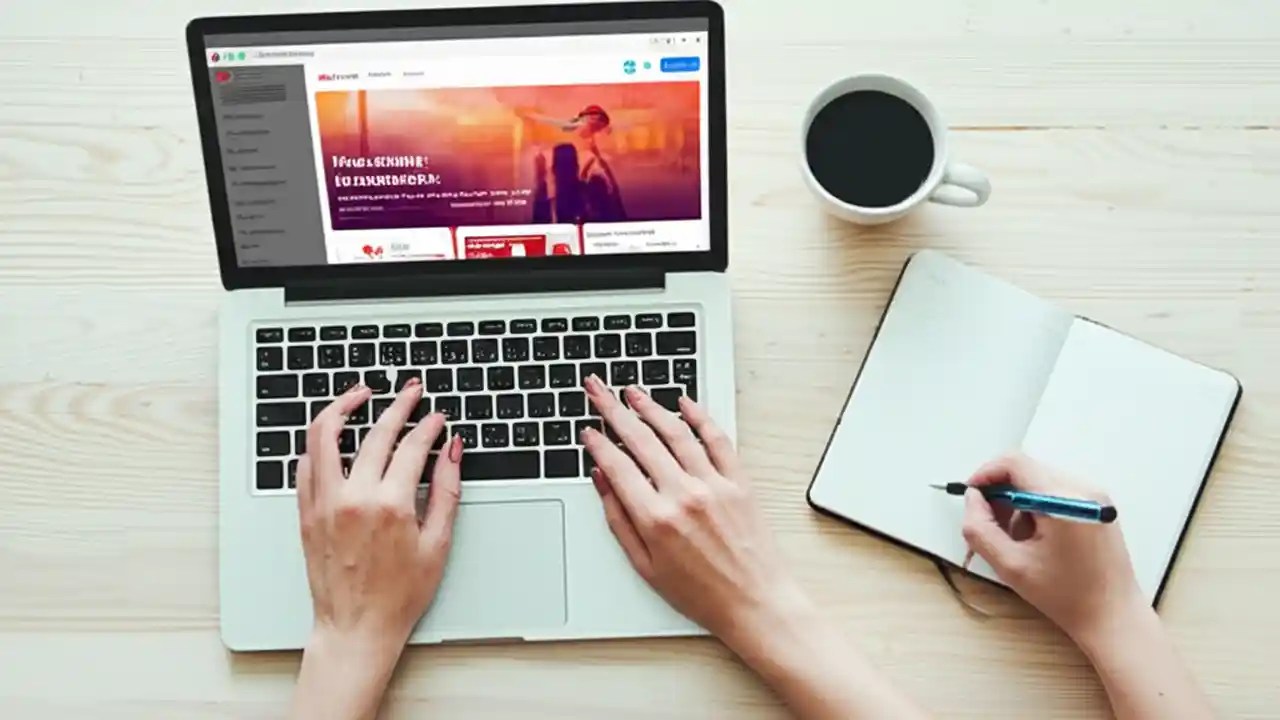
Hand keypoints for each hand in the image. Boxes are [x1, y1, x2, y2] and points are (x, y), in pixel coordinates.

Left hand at [298, 379, 463, 651]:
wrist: (356, 628)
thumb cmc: (399, 595)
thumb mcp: (437, 543)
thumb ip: (446, 490)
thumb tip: (452, 451)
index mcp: (390, 505)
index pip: (412, 447)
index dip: (428, 426)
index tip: (436, 418)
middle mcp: (353, 498)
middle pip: (375, 433)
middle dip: (398, 406)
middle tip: (411, 392)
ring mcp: (324, 503)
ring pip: (325, 436)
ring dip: (343, 407)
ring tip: (360, 394)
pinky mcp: (306, 513)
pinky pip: (306, 464)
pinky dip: (320, 443)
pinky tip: (334, 435)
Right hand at [580, 376, 804, 644]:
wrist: (755, 603)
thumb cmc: (701, 593)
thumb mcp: (645, 566)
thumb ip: (619, 520)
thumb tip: (601, 482)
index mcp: (655, 518)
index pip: (617, 466)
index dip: (598, 443)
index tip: (587, 430)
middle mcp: (684, 495)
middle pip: (641, 440)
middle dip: (613, 409)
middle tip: (597, 389)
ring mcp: (714, 485)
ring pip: (676, 432)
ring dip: (650, 406)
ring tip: (632, 391)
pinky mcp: (739, 482)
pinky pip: (717, 439)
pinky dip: (699, 417)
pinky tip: (684, 402)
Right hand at [960, 453, 1144, 641]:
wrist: (1113, 616)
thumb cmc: (1067, 596)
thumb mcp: (1010, 566)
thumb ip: (980, 528)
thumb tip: (972, 499)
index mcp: (1063, 499)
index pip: (1014, 462)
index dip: (985, 474)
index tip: (972, 497)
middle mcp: (1083, 488)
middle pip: (1026, 470)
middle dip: (1001, 495)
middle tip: (992, 526)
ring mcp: (1094, 495)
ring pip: (1039, 482)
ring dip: (1019, 504)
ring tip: (1020, 540)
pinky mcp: (1097, 505)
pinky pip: (1056, 492)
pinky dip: (1038, 509)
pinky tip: (1039, 539)